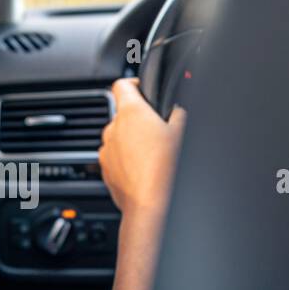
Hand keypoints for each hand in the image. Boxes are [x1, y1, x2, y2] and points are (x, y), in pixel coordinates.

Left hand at [98, 78, 185, 218]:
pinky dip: (128, 161)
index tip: (143, 89)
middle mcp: (112, 129)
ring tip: (154, 155)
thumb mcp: (182, 131)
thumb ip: (178, 111)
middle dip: (139, 120)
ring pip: (120, 138)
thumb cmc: (166, 169)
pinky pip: (117, 159)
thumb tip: (178, 106)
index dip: (134, 84)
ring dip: (133, 142)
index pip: (122, 84)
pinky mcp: (106, 171)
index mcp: (130, 112)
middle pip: (123, 115)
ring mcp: (107, 151)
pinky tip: (146, 171)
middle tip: (160, 131)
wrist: (150, 206)